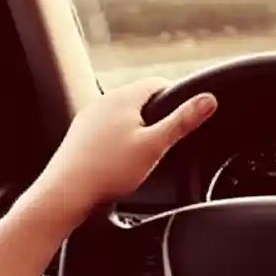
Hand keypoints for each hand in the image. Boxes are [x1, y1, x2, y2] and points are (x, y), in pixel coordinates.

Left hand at [41, 77, 216, 209]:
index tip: (187, 112)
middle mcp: (103, 101)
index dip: (176, 96)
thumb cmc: (110, 169)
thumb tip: (209, 99)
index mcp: (124, 97)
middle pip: (139, 99)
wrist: (66, 192)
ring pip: (121, 115)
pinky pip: (106, 130)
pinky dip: (118, 140)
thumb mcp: (155, 145)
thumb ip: (182, 121)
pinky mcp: (79, 135)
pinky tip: (121, 160)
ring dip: (136, 127)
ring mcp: (88, 117)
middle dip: (156, 115)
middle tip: (170, 137)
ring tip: (146, 151)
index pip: (158, 83)